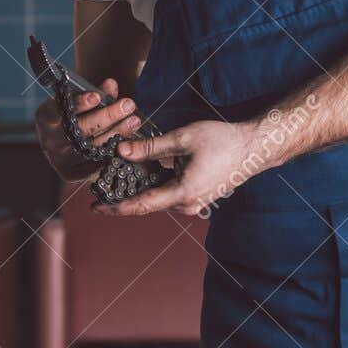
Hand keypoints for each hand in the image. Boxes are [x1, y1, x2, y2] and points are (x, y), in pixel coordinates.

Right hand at [34, 76, 141, 178]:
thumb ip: (97, 92)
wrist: (69, 138)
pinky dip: (112, 151)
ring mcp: (59, 160)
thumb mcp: (83, 99)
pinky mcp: (71, 173)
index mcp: (45, 117)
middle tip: (128, 104)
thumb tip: (112, 85)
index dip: (79, 104)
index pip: (60, 110)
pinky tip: (129, 140)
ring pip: (90, 147)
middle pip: (79, 130)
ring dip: (116, 133)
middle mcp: (49, 140)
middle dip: (107, 116)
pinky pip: (94, 163)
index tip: (97, 97)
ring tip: (134, 120)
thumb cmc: (77, 113)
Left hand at [93, 118, 268, 217]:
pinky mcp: (197, 197)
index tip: (94, 208)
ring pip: (158, 195)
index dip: (115, 208)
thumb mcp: (182, 139)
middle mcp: (187, 205)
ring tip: (126, 163)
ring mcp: (193, 203)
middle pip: (147, 200)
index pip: (140, 205)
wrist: (253, 148)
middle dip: (126, 188)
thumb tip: (122, 150)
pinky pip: (170, 192)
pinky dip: (156, 180)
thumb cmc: (222, 141)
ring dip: (142, 182)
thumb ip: (150, 147)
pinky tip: (149, 164)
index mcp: (182, 193)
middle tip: (104, 177)